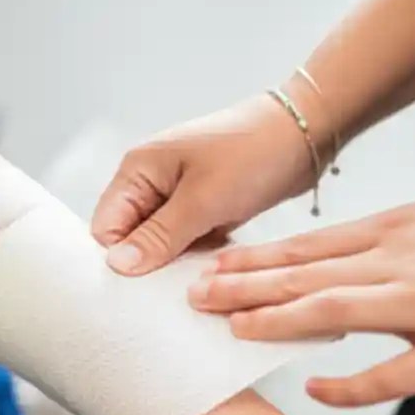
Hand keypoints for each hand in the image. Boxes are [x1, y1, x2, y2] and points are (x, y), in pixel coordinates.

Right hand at [92, 93, 315, 275]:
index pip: (105, 227)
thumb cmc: (255, 153)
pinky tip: (215, 258)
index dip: (120, 257)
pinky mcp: (201, 204)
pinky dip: (197, 252)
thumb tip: (116, 266)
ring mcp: (176, 193)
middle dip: (149, 262)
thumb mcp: (203, 200)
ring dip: (176, 259)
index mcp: (137, 170)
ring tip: (201, 268)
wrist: (309, 130)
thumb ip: (158, 236)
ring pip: (158, 242)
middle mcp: (150, 181)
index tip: (143, 284)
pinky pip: (185, 239)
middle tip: (176, 281)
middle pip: (129, 237)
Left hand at [189, 197, 414, 406]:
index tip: (215, 265)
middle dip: (244, 285)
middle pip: (307, 272)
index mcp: (402, 228)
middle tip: (197, 295)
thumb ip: (401, 240)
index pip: (312, 243)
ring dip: (275, 319)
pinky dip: (349, 387)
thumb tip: (357, 259)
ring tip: (231, 328)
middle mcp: (405, 262)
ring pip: (333, 308)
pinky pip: (392, 375)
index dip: (257, 258)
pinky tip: (313, 389)